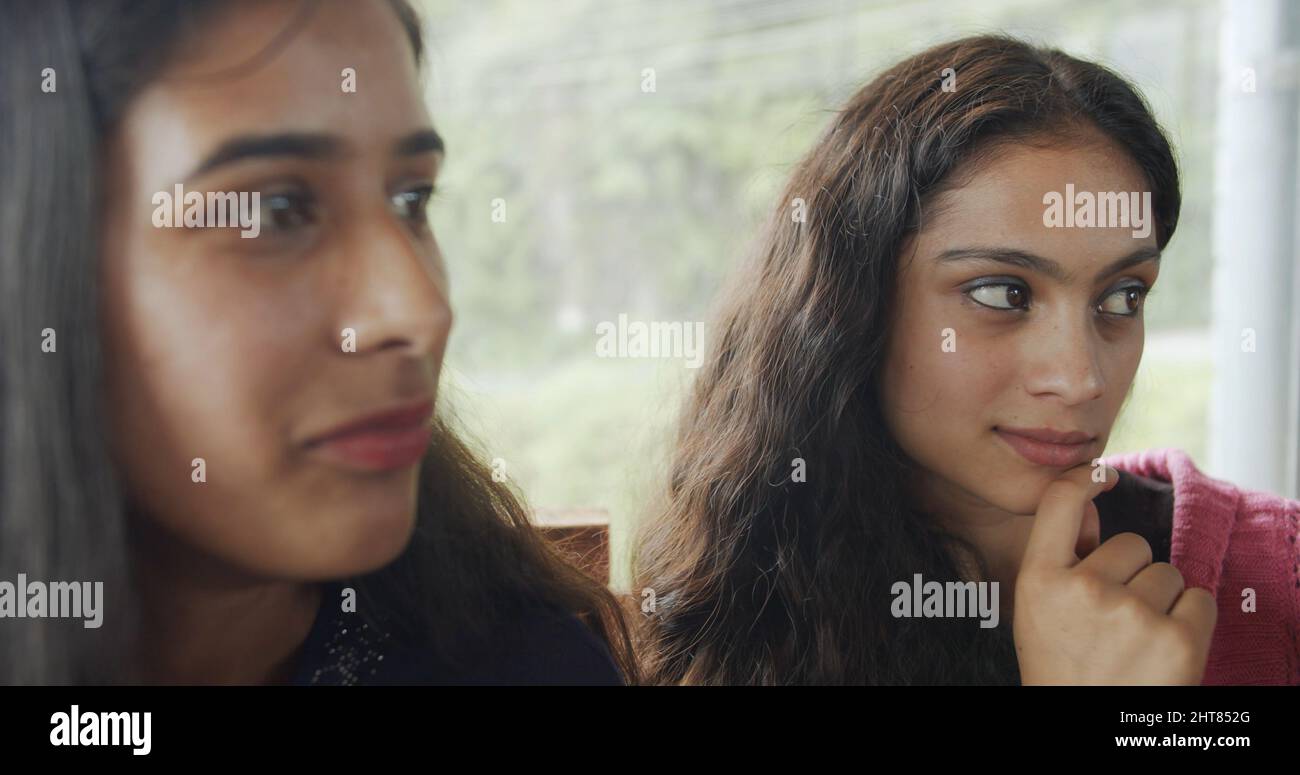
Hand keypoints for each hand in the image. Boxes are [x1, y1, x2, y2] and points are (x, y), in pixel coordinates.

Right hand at [1013, 462, 1216, 684]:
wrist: (1084, 733)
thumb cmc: (1063, 667)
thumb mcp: (1039, 610)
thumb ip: (1061, 556)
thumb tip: (1091, 503)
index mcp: (1038, 580)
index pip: (1057, 501)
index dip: (1085, 478)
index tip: (1102, 478)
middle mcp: (1083, 590)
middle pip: (1131, 545)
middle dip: (1131, 573)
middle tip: (1114, 619)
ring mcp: (1132, 615)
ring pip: (1168, 573)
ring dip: (1161, 600)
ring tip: (1137, 640)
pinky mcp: (1179, 640)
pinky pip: (1201, 598)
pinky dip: (1191, 621)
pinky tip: (1164, 648)